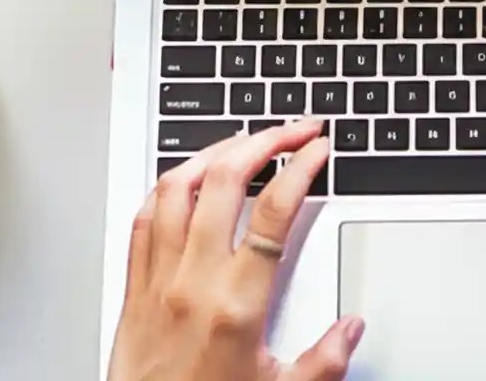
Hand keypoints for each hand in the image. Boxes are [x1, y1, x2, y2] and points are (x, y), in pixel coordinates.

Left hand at [108, 119, 362, 380]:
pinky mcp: (134, 287)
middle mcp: (193, 281)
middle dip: (266, 140)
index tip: (319, 148)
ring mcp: (158, 278)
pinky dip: (169, 185)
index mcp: (237, 305)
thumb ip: (325, 360)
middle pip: (227, 180)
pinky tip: (188, 179)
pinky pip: (144, 216)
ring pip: (179, 187)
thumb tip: (351, 328)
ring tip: (245, 140)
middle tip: (293, 129)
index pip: (274, 211)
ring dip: (215, 152)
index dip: (301, 167)